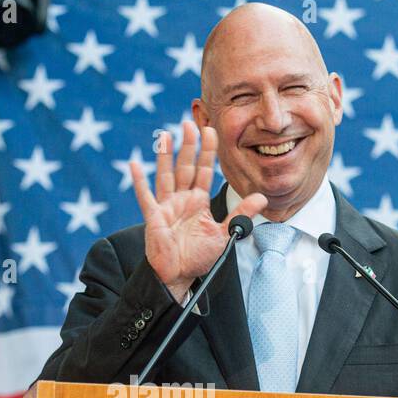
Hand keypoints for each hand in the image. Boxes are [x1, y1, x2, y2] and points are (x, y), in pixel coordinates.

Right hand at [131, 120, 267, 304]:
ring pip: (166, 175)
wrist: (179, 276)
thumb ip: (241, 214)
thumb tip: (262, 197)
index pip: (204, 170)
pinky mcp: (154, 217)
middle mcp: (182, 199)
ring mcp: (166, 206)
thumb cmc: (198, 257)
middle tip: (189, 122)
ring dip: (164, 156)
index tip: (210, 131)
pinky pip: (145, 197)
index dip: (207, 151)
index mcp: (198, 201)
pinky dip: (139, 182)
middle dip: (188, 145)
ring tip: (165, 135)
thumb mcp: (225, 234)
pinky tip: (135, 165)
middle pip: (185, 167)